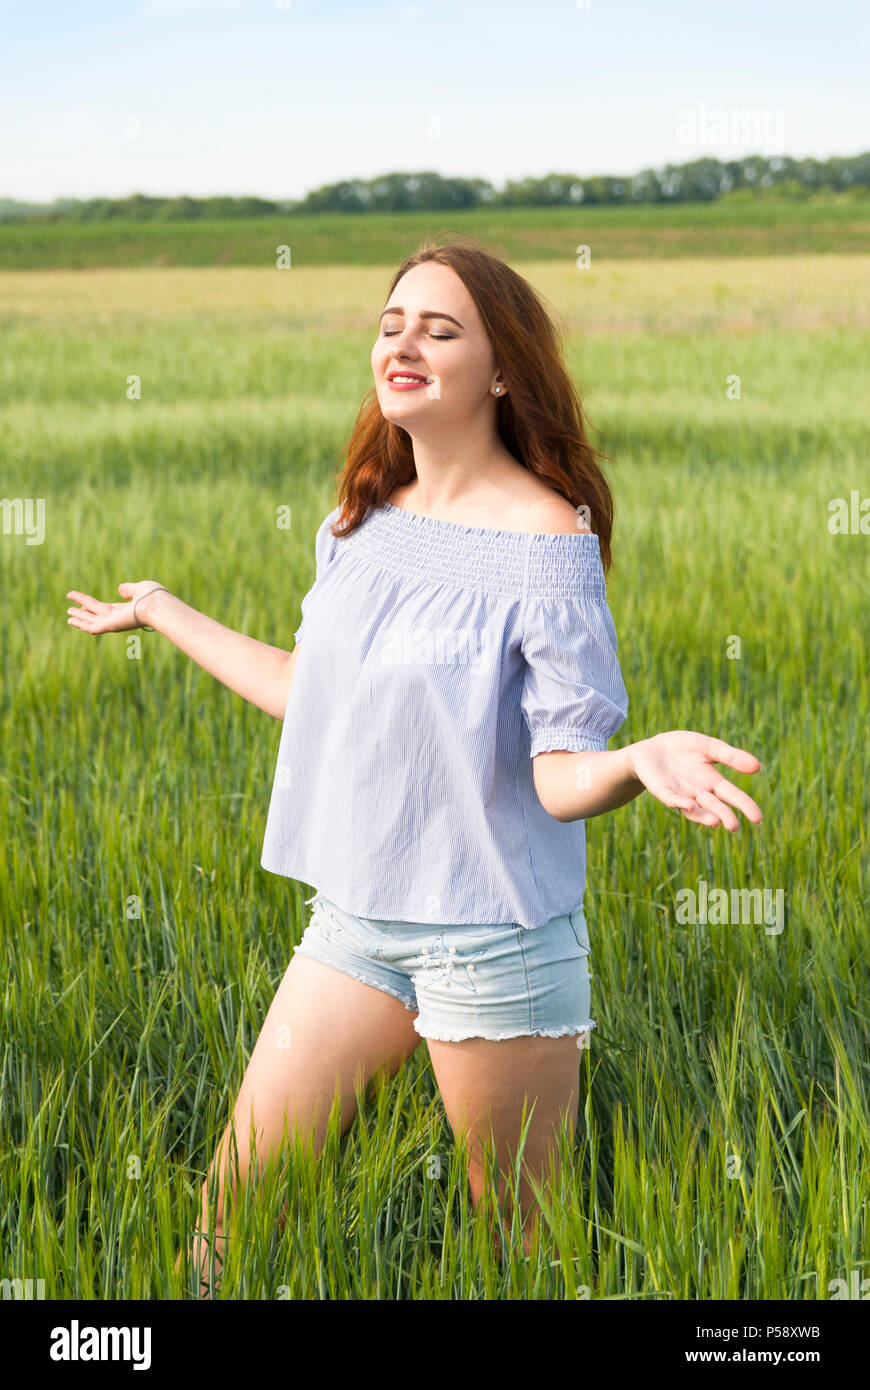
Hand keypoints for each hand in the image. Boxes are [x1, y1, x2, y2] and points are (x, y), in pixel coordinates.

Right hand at [66, 581, 166, 634]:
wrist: (158, 606)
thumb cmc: (153, 597)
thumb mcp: (140, 588)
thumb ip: (129, 589)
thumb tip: (120, 590)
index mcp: (126, 610)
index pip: (106, 610)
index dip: (93, 607)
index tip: (83, 604)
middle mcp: (118, 618)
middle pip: (96, 615)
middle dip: (83, 613)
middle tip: (70, 610)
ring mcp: (114, 623)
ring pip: (91, 621)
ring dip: (79, 617)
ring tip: (68, 613)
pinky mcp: (110, 626)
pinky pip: (91, 627)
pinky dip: (80, 623)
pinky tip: (71, 619)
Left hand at [628, 731, 762, 830]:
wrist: (652, 747)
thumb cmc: (683, 748)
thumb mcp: (710, 747)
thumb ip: (731, 756)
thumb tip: (758, 767)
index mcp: (713, 783)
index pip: (733, 796)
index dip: (745, 806)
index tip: (758, 819)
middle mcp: (699, 793)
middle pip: (715, 807)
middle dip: (724, 816)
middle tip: (734, 826)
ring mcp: (681, 794)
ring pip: (695, 810)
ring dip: (703, 817)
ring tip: (715, 822)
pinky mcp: (663, 791)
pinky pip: (672, 799)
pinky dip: (679, 803)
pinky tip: (688, 804)